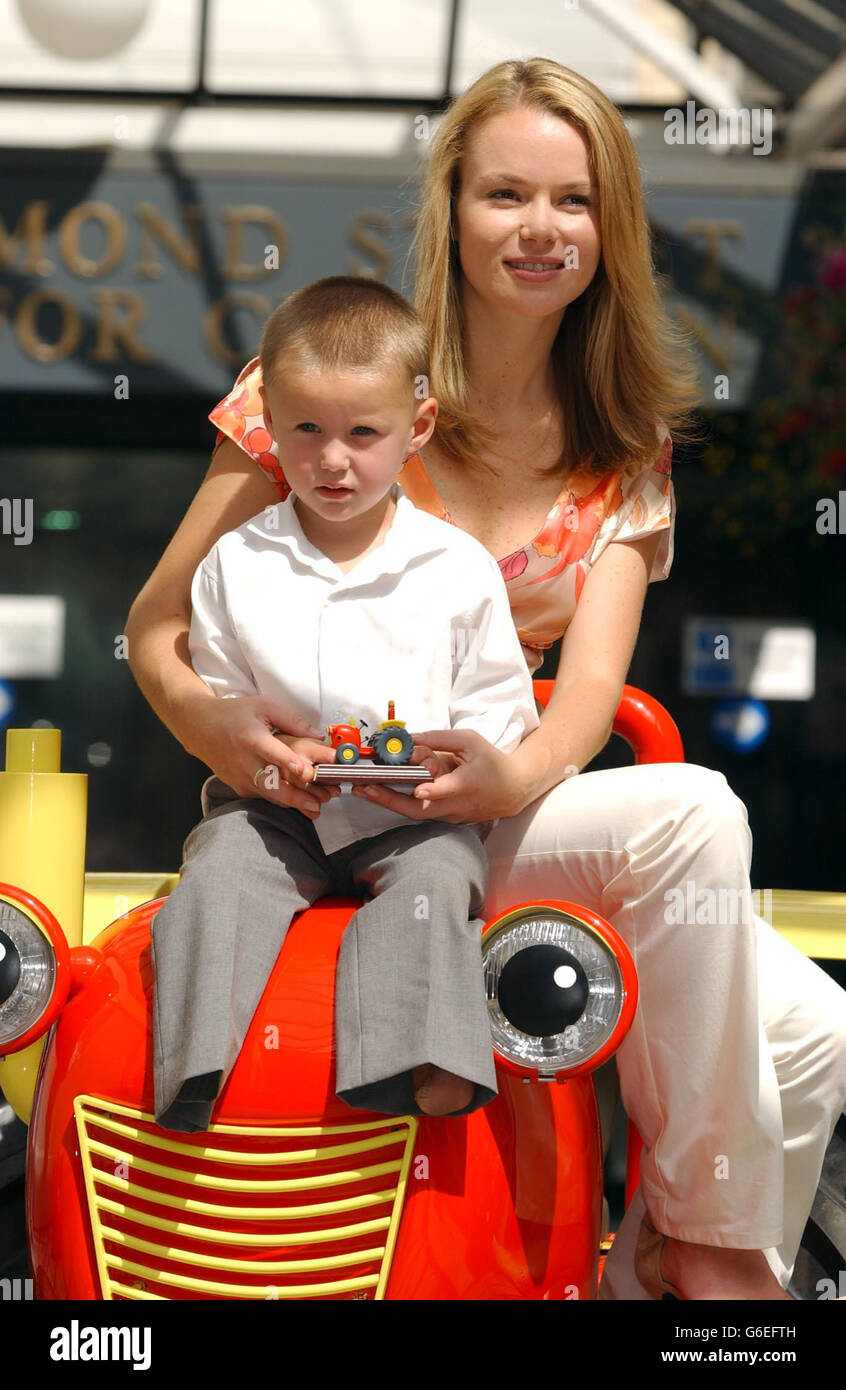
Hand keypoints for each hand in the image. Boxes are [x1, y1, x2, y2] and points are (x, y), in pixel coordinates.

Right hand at [189, 695, 339, 819]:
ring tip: (316, 806)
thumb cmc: (234, 715)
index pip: (272, 753)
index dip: (290, 762)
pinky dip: (282, 799)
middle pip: (273, 784)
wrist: (200, 728)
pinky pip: (264, 796)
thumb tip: (318, 735)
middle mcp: (244, 761)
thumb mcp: (265, 707)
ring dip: (294, 802)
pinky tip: (299, 801)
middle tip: (321, 801)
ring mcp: (241, 777)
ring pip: (270, 796)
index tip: (307, 771)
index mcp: (251, 738)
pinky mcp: (240, 787)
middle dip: (298, 796)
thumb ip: (293, 721)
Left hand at [352, 728, 523, 823]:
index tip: (418, 789)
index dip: (432, 791)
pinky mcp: (446, 820)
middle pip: (420, 809)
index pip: (446, 790)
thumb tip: (410, 737)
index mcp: (465, 784)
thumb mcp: (470, 741)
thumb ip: (440, 737)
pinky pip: (420, 813)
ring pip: (416, 814)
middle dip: (389, 800)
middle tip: (364, 789)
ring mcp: (450, 816)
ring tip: (364, 790)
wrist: (513, 790)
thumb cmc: (492, 761)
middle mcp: (456, 805)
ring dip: (389, 803)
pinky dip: (400, 804)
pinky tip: (381, 793)